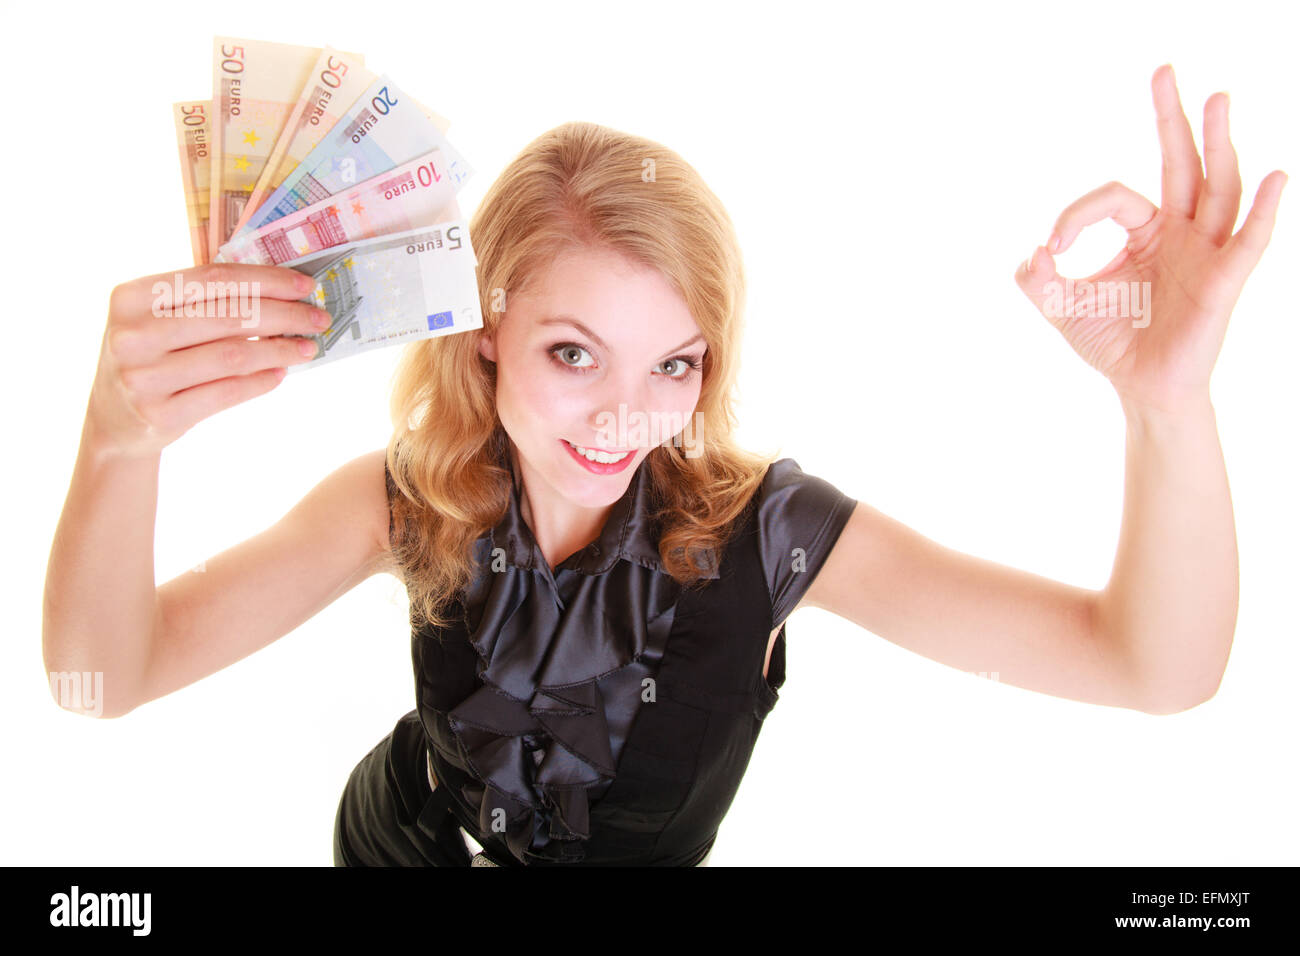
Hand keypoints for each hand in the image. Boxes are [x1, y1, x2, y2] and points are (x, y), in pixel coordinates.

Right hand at [86, 262, 328, 457]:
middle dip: (284, 315)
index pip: (213, 278)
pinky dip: (261, 381)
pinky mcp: (160, 414)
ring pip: (233, 355)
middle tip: (318, 318)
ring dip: (280, 350)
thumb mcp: (156, 319)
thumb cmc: (150, 357)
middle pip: (229, 315)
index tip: (305, 285)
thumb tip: (283, 291)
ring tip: (307, 348)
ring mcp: (143, 377)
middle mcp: (132, 334)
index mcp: (131, 297)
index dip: (266, 280)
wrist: (112, 421)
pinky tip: (281, 373)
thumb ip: (203, 302)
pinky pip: (227, 392)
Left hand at [1014, 64, 1286, 414]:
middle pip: (1182, 163)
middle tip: (1163, 71)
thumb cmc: (1113, 343)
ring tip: (1217, 98)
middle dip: (1172, 118)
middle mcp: (1182, 232)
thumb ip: (1038, 280)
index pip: (1115, 197)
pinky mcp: (1224, 280)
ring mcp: (1206, 252)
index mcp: (1146, 232)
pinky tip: (1273, 178)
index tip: (1052, 244)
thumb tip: (1030, 253)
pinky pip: (1247, 241)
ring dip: (1217, 143)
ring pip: (1217, 186)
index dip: (1078, 214)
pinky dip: (1261, 210)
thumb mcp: (1063, 307)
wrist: (1142, 389)